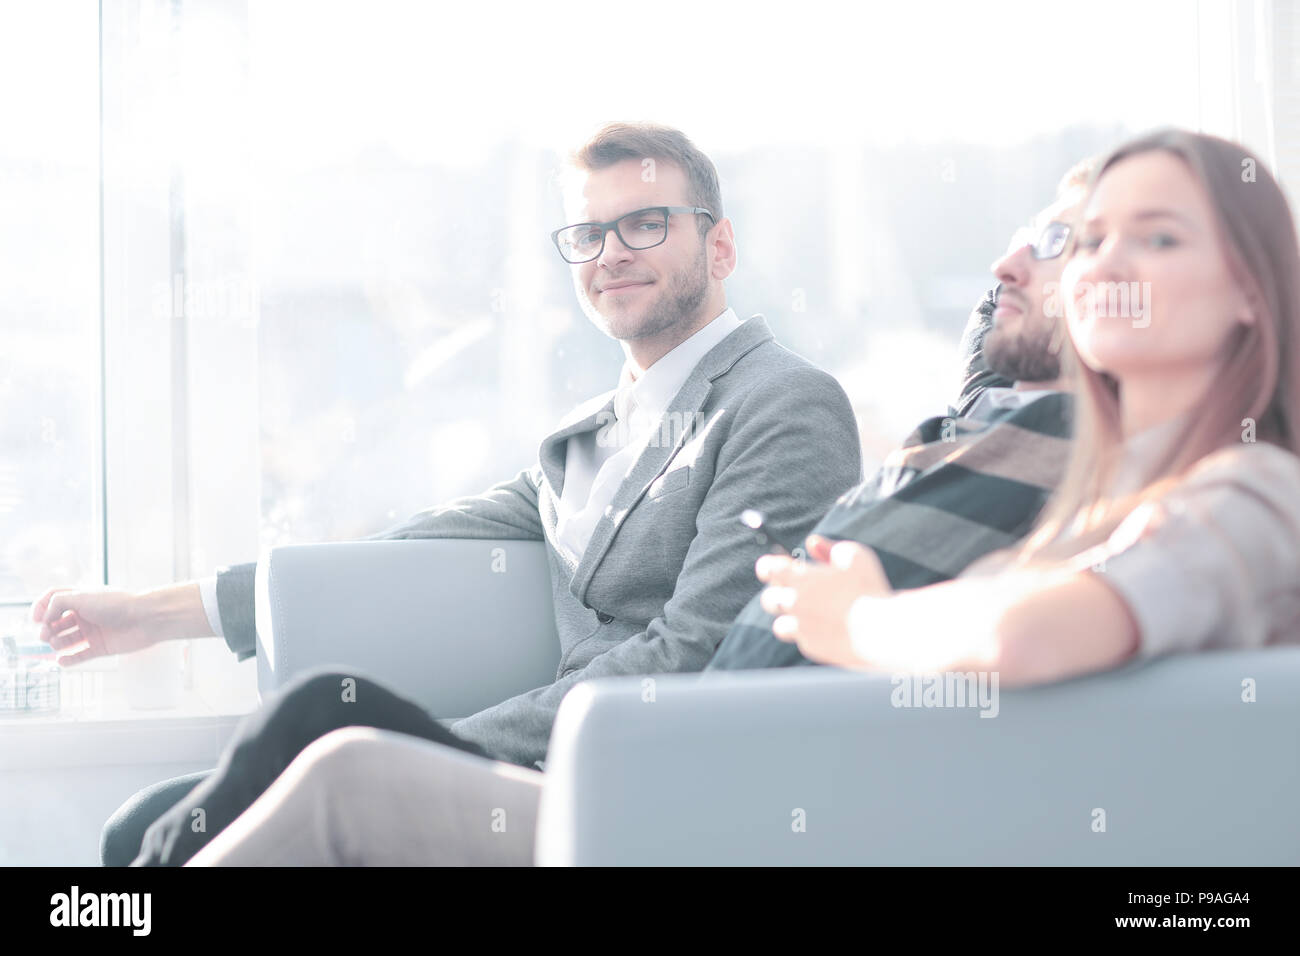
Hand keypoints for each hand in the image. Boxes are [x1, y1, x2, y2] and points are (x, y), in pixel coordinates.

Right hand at [29, 587, 161, 665]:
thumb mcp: (82, 596)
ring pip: (66, 640)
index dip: (41, 608)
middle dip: (47, 629)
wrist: (145, 618)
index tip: (36, 618)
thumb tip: (46, 617)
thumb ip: (58, 603)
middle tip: (45, 635)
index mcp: (81, 598)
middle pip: (57, 622)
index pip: (54, 600)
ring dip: (56, 643)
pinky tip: (62, 660)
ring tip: (56, 644)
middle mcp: (86, 614)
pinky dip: (69, 659)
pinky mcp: (100, 647)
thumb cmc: (117, 603)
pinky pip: (80, 655)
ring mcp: (93, 631)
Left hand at [755, 534, 889, 667]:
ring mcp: (800, 628)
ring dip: (791, 619)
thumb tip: (812, 543)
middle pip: (768, 599)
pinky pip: (802, 640)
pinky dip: (810, 635)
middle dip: (779, 594)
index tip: (777, 567)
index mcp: (800, 579)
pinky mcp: (811, 648)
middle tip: (798, 592)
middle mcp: (794, 604)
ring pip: (780, 625)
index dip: (769, 566)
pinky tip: (828, 629)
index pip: (767, 568)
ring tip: (811, 614)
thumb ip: (830, 547)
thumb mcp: (855, 556)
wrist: (880, 632)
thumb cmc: (869, 588)